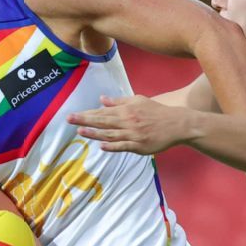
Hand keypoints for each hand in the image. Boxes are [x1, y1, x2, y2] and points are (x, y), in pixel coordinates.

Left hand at [68, 95, 189, 154]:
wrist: (176, 124)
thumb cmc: (156, 112)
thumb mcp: (138, 100)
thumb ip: (119, 101)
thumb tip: (101, 99)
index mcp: (126, 110)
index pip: (102, 112)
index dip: (87, 113)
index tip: (73, 114)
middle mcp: (128, 121)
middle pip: (103, 121)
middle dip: (85, 120)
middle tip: (69, 119)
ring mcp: (133, 134)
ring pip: (110, 134)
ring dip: (95, 133)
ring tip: (81, 132)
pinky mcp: (139, 146)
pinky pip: (123, 146)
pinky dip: (112, 146)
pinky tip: (102, 146)